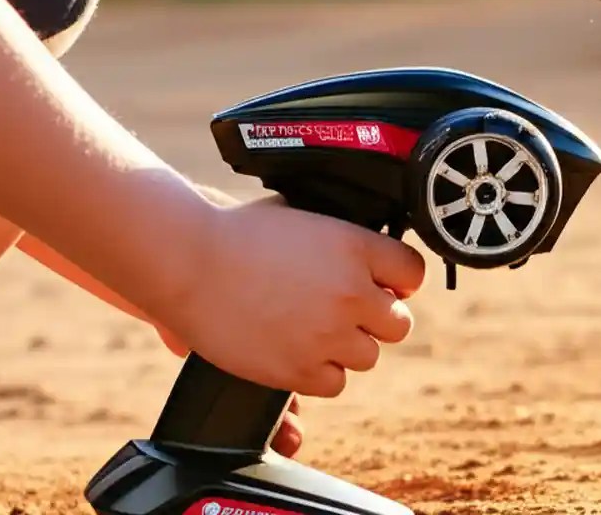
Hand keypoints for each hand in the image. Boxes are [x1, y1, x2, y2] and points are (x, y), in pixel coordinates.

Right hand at [153, 194, 425, 397]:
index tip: (384, 285)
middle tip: (345, 313)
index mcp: (356, 247)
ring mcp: (328, 333)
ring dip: (346, 347)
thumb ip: (344, 241)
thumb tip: (374, 262)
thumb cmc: (237, 232)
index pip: (414, 272)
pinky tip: (296, 350)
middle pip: (399, 323)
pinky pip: (335, 383)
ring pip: (368, 356)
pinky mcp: (300, 369)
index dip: (399, 281)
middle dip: (376, 319)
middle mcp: (352, 291)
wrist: (186, 261)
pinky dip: (320, 372)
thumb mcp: (303, 217)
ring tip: (311, 330)